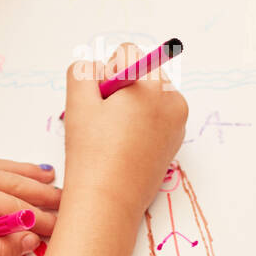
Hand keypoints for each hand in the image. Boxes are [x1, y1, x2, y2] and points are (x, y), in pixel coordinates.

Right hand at [61, 43, 188, 215]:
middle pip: (142, 72)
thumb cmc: (92, 153)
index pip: (127, 53)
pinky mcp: (174, 142)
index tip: (100, 100)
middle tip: (104, 118)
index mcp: (153, 85)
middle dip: (121, 86)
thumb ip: (82, 71)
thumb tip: (96, 67)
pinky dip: (140, 123)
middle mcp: (173, 100)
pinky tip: (123, 146)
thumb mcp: (78, 102)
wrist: (108, 203)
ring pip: (149, 95)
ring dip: (130, 104)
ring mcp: (177, 123)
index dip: (105, 72)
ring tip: (112, 135)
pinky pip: (156, 117)